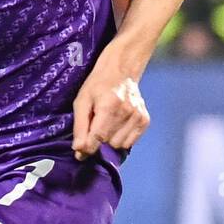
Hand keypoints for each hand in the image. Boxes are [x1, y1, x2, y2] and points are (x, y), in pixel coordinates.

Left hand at [72, 43, 149, 160]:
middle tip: (95, 127)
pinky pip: (130, 143)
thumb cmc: (97, 85)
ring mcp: (138, 117)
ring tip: (107, 125)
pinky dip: (121, 139)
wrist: (121, 70)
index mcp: (109, 106)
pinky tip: (117, 126)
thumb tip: (79, 150)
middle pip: (108, 143)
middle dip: (98, 141)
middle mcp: (127, 112)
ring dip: (110, 140)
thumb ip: (80, 127)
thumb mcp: (81, 102)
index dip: (87, 148)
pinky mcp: (145, 120)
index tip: (80, 153)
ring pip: (119, 145)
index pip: (98, 138)